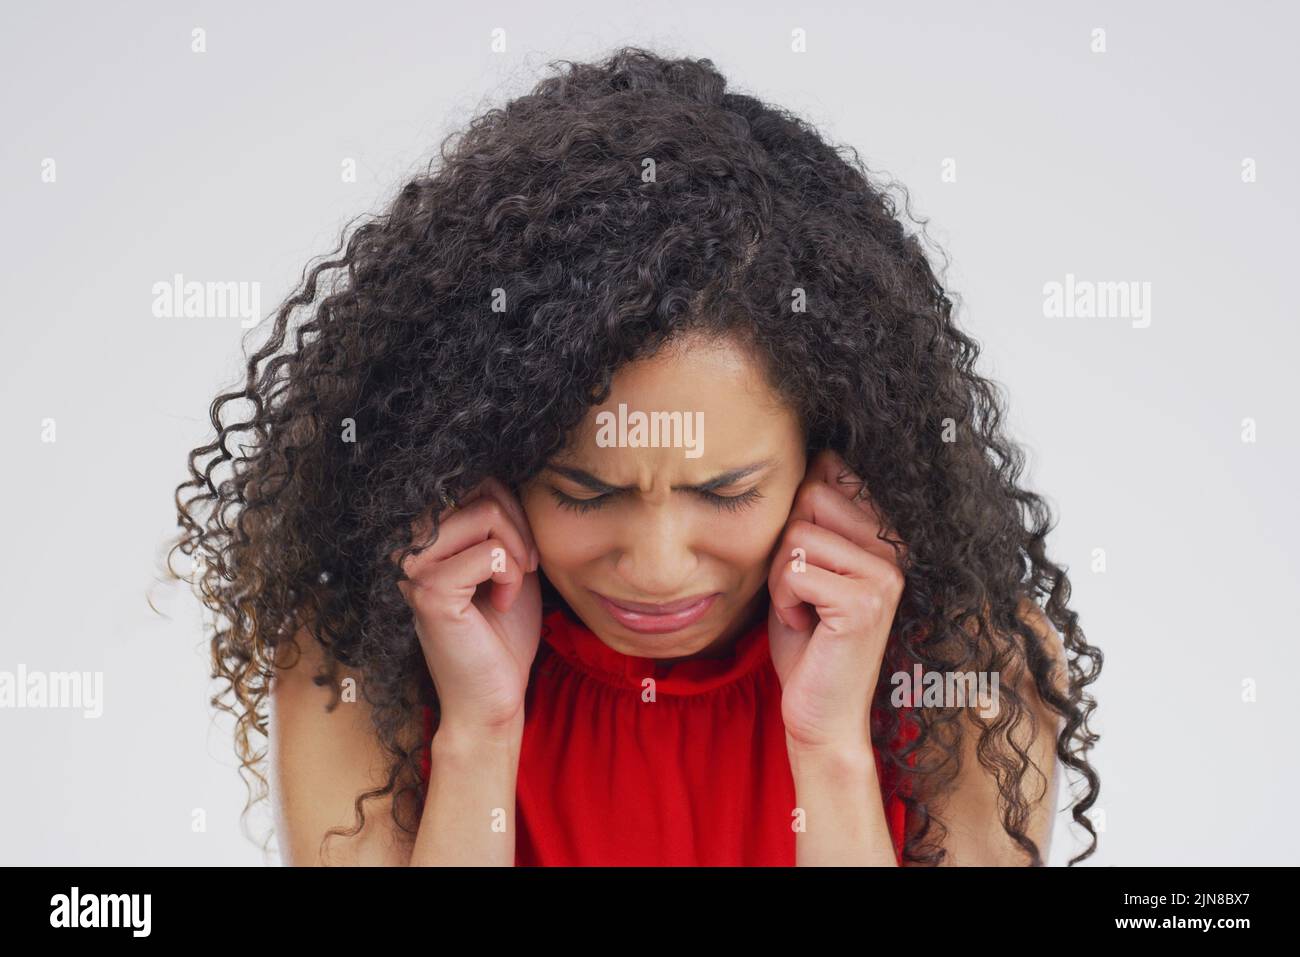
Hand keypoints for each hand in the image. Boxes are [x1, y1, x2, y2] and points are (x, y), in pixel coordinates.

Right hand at [393, 477, 541, 735]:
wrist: (493, 695)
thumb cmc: (502, 631)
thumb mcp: (507, 559)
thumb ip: (499, 517)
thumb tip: (505, 471)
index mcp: (422, 535)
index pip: (473, 478)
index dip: (511, 505)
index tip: (520, 549)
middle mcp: (407, 546)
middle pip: (481, 489)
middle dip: (519, 525)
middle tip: (524, 566)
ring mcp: (412, 568)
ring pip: (486, 513)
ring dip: (517, 550)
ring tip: (512, 582)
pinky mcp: (430, 593)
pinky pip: (491, 552)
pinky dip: (511, 576)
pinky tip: (501, 600)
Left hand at [767, 450, 906, 752]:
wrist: (821, 714)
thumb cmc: (808, 641)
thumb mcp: (805, 566)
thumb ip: (811, 516)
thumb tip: (815, 456)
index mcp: (886, 533)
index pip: (831, 471)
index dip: (799, 511)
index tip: (806, 559)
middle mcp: (895, 548)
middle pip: (809, 496)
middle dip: (785, 546)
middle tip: (802, 592)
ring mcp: (886, 574)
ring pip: (797, 534)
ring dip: (781, 579)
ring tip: (805, 611)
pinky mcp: (866, 601)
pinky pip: (793, 571)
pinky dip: (783, 601)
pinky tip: (807, 627)